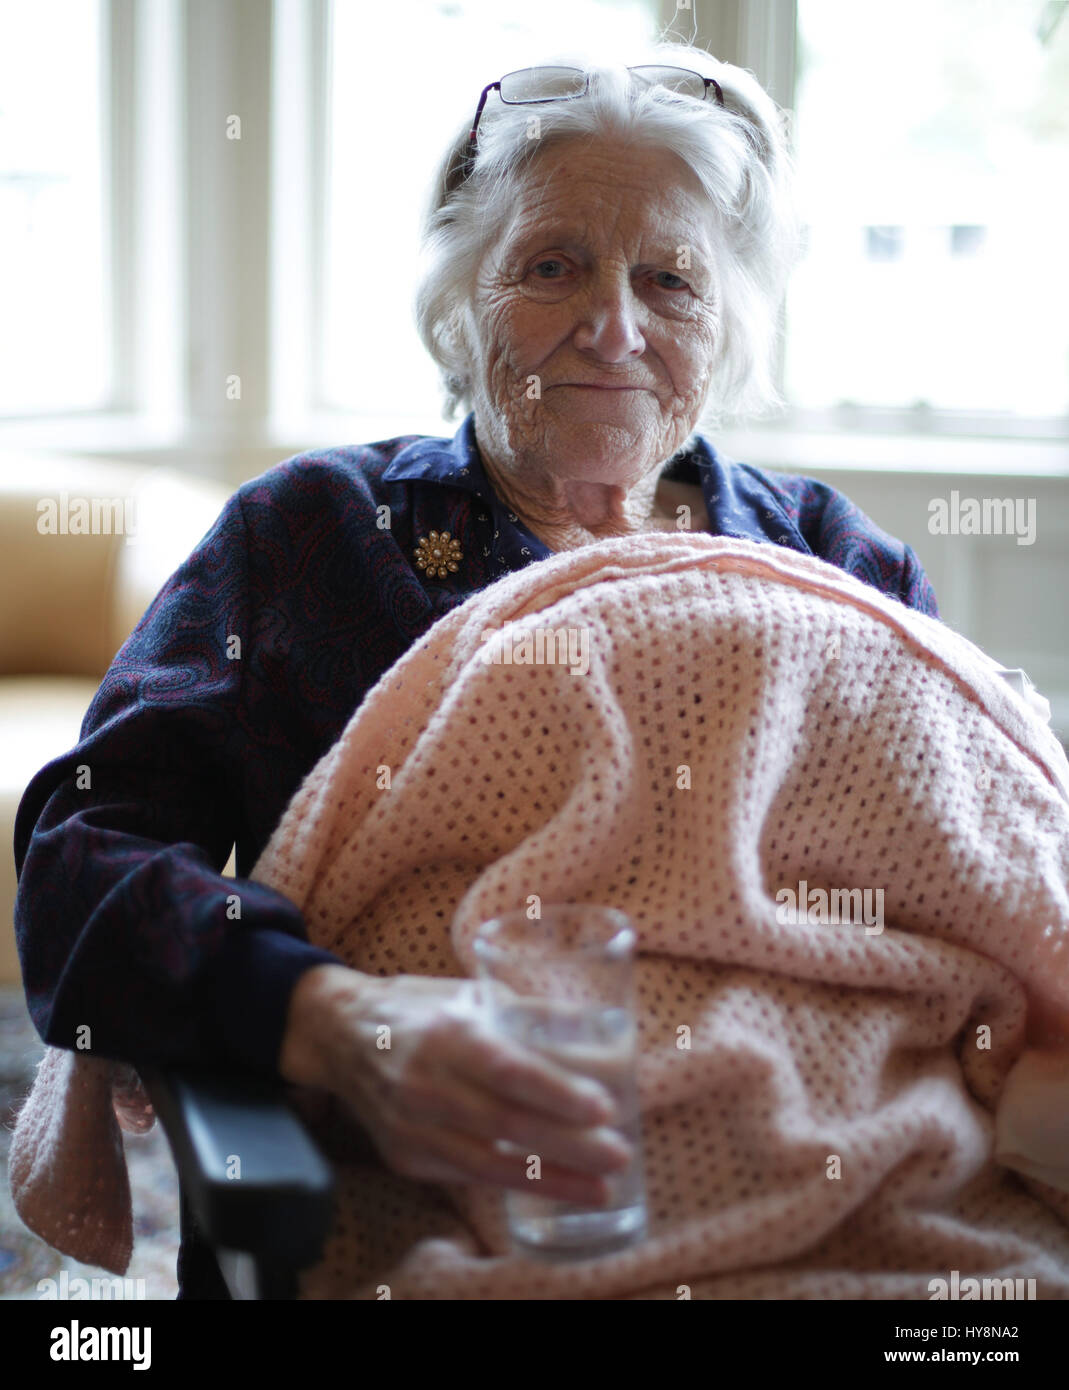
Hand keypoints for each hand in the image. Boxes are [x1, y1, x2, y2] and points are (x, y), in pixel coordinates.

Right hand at [279, 964, 631, 1204]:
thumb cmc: (421, 1008)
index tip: (604, 1108)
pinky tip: (555, 1186)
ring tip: (600, 1189)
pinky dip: (514, 1183)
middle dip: (568, 1146)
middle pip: (505, 1124)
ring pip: (487, 1164)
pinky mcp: (405, 1157)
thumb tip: (606, 1030)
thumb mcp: (472, 993)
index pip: (507, 1070)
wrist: (341, 1036)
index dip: (557, 1093)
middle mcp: (425, 1083)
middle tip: (619, 1155)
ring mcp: (411, 1127)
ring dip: (550, 1180)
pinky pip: (467, 1175)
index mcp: (446, 1033)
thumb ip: (532, 1014)